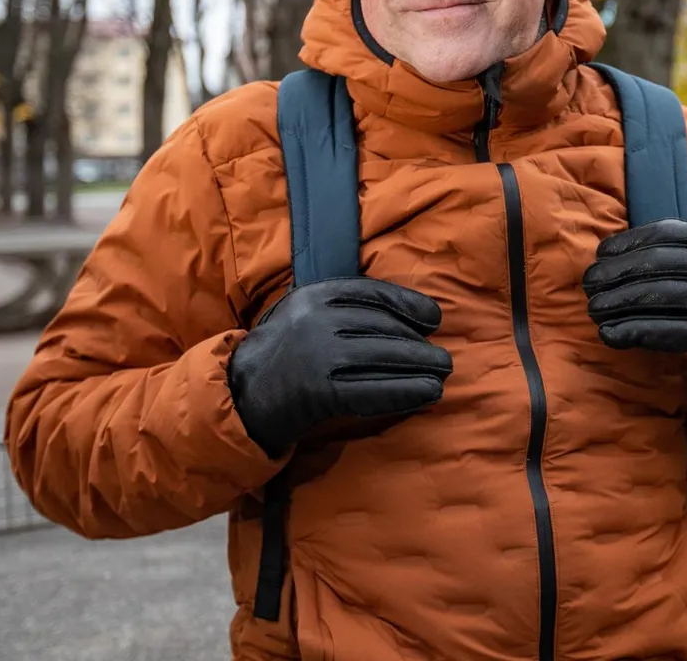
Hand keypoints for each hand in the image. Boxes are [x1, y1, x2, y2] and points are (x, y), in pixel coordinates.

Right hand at [228, 277, 452, 457]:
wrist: (242, 392)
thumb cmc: (284, 351)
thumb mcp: (305, 312)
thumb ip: (343, 304)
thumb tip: (408, 314)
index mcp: (314, 294)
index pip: (372, 293)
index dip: (409, 304)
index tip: (434, 318)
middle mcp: (316, 320)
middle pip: (382, 328)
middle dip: (419, 345)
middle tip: (444, 358)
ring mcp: (316, 355)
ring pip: (382, 357)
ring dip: (420, 367)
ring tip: (442, 374)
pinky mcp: (319, 391)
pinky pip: (373, 390)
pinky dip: (406, 392)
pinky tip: (428, 393)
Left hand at [582, 219, 686, 382]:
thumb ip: (674, 252)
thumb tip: (608, 254)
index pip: (662, 234)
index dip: (626, 243)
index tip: (600, 255)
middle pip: (654, 264)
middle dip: (614, 274)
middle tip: (588, 286)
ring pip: (657, 296)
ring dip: (617, 303)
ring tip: (593, 310)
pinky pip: (668, 331)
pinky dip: (633, 332)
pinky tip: (609, 334)